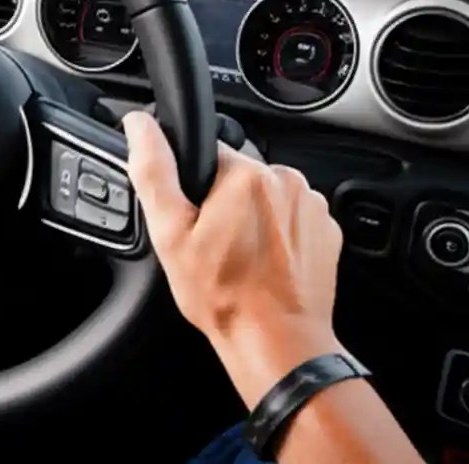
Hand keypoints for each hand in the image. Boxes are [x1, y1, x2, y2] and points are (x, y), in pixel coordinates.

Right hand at [122, 111, 344, 406]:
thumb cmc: (225, 295)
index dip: (194, 189)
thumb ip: (154, 171)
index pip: (209, 154)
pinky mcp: (328, 230)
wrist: (277, 342)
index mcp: (245, 173)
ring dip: (253, 218)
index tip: (195, 223)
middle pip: (239, 176)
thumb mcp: (171, 234)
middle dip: (224, 204)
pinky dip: (278, 235)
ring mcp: (312, 206)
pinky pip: (293, 218)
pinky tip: (265, 264)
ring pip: (267, 197)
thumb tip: (140, 126)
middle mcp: (286, 180)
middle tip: (215, 246)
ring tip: (242, 259)